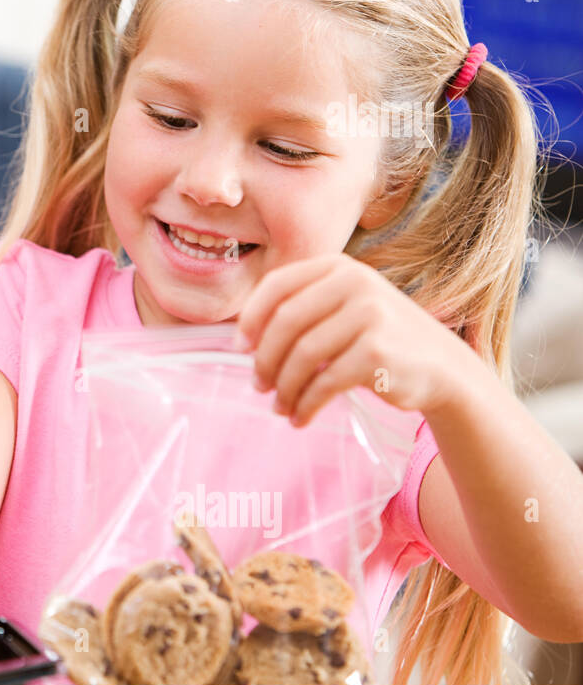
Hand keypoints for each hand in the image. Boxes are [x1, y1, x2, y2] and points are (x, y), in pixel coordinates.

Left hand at [234, 253, 473, 426]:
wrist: (443, 368)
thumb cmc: (378, 340)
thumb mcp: (344, 309)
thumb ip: (302, 310)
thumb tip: (244, 339)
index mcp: (339, 267)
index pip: (277, 285)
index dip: (251, 318)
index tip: (240, 348)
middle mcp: (355, 282)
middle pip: (285, 322)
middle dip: (264, 359)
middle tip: (259, 385)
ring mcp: (370, 315)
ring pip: (302, 355)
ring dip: (284, 388)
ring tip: (280, 407)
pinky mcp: (378, 351)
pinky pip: (324, 382)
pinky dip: (305, 404)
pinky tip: (300, 418)